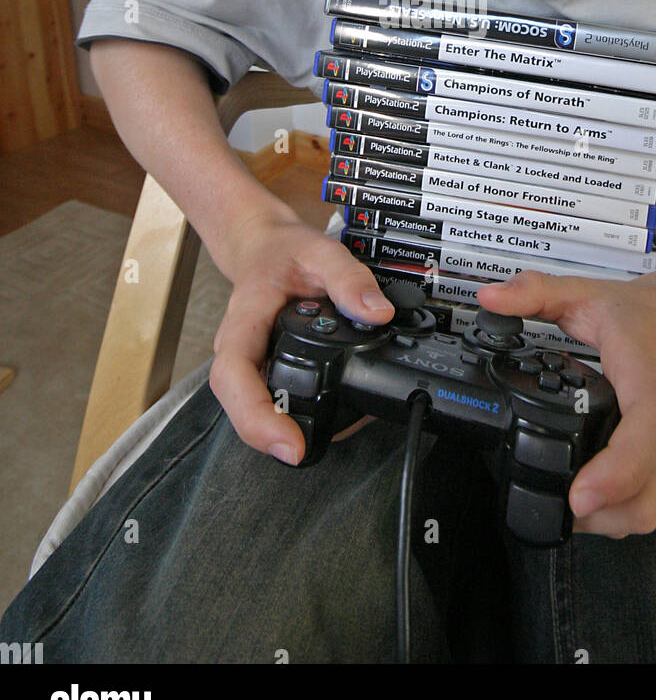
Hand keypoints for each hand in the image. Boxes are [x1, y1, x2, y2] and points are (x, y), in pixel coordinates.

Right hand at [208, 212, 392, 462]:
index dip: (255, 414)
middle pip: (236, 402)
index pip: (234, 372)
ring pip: (247, 407)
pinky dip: (285, 416)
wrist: (266, 246)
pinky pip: (265, 398)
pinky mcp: (262, 367)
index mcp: (245, 317)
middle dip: (264, 434)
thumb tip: (377, 312)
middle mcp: (240, 345)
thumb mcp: (321, 251)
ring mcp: (249, 360)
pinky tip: (317, 422)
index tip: (286, 441)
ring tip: (316, 442)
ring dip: (274, 430)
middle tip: (303, 452)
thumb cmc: (284, 250)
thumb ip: (349, 279)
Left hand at [476, 269, 655, 538]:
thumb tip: (491, 297)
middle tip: (554, 504)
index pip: (646, 437)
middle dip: (597, 515)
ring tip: (565, 505)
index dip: (614, 474)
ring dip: (605, 520)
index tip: (580, 496)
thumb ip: (535, 292)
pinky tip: (588, 496)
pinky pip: (648, 505)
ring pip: (647, 511)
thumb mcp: (586, 293)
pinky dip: (616, 512)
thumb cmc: (646, 315)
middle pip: (644, 497)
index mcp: (650, 386)